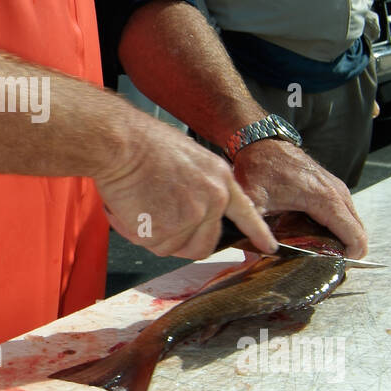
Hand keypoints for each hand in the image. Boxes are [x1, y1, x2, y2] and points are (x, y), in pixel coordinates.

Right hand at [95, 115, 276, 259]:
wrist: (123, 143)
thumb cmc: (143, 143)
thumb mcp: (188, 158)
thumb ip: (197, 186)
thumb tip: (185, 210)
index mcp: (220, 179)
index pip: (245, 212)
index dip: (257, 231)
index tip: (267, 246)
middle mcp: (212, 201)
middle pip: (204, 243)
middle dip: (180, 239)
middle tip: (156, 222)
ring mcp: (191, 218)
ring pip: (173, 247)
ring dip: (153, 234)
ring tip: (137, 205)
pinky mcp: (166, 232)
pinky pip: (149, 244)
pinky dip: (134, 231)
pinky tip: (126, 207)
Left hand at [232, 140, 367, 258]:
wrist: (260, 141)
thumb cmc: (259, 167)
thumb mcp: (254, 199)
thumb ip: (256, 226)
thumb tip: (263, 250)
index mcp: (325, 199)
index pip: (355, 236)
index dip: (349, 258)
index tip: (333, 270)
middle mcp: (337, 193)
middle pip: (357, 232)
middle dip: (345, 252)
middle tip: (321, 266)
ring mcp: (337, 189)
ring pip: (351, 223)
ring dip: (341, 240)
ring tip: (316, 254)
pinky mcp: (331, 187)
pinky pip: (343, 214)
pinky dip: (335, 228)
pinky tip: (313, 237)